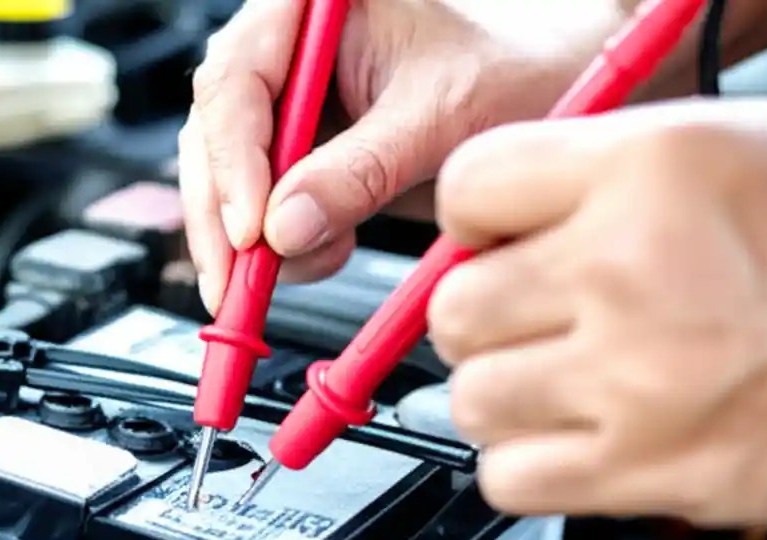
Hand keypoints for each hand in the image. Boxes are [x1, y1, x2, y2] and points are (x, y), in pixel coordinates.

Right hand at [180, 0, 629, 312]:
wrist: (550, 90)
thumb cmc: (515, 68)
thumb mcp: (441, 117)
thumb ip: (361, 171)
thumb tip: (285, 229)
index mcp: (312, 2)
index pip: (238, 78)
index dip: (233, 160)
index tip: (252, 229)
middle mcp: (289, 43)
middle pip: (216, 130)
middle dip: (223, 216)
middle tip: (238, 284)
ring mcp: (291, 98)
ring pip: (226, 173)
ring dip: (247, 239)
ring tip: (299, 268)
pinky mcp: (302, 148)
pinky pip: (261, 201)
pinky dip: (276, 245)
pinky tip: (314, 257)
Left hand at [429, 98, 766, 527]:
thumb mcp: (729, 147)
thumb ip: (598, 175)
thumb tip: (494, 223)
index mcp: (650, 170)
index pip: (468, 188)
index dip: (472, 221)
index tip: (492, 242)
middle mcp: (630, 271)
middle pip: (452, 307)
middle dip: (482, 315)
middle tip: (531, 317)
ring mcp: (637, 382)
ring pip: (471, 400)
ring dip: (504, 393)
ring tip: (563, 380)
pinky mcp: (653, 472)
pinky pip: (509, 480)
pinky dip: (527, 465)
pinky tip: (576, 437)